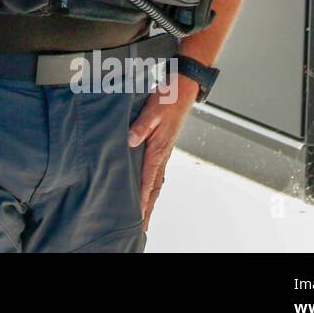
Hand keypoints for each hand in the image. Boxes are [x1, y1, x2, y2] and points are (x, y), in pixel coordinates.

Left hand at [128, 73, 198, 231]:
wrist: (184, 86)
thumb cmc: (168, 96)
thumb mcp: (153, 108)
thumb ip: (140, 125)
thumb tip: (129, 141)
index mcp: (159, 147)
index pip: (149, 178)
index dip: (142, 198)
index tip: (138, 215)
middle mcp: (163, 152)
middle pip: (154, 186)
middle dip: (148, 207)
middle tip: (141, 226)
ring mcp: (164, 149)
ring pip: (157, 180)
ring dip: (150, 198)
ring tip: (144, 215)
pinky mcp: (163, 144)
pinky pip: (157, 170)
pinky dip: (152, 184)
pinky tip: (148, 188)